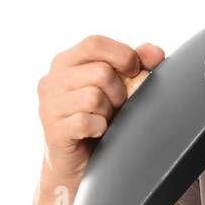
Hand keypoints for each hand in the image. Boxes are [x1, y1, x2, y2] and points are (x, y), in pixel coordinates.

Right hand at [38, 35, 164, 179]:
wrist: (80, 161)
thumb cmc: (99, 118)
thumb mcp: (117, 87)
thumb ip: (134, 65)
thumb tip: (156, 52)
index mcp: (66, 62)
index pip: (95, 43)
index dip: (122, 55)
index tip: (134, 71)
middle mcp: (52, 80)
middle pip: (101, 72)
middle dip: (119, 92)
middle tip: (116, 106)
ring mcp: (49, 105)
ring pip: (94, 97)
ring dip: (108, 112)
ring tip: (104, 119)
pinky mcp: (53, 130)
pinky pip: (86, 122)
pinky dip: (100, 128)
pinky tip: (97, 133)